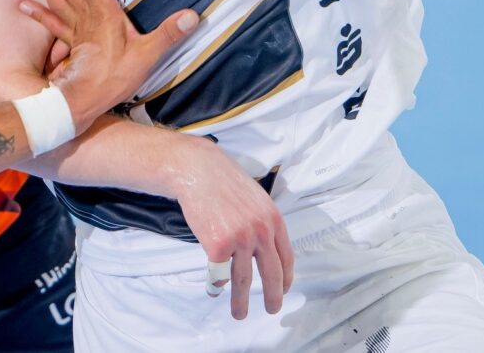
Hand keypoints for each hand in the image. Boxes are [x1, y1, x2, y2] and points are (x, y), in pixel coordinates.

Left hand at [16, 0, 196, 129]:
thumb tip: (193, 15)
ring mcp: (75, 28)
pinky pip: (51, 24)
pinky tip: (23, 4)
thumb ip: (169, 33)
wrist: (86, 103)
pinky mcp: (70, 43)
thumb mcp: (148, 55)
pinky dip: (38, 13)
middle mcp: (86, 14)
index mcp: (103, 11)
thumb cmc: (116, 77)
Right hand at [174, 139, 294, 319]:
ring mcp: (240, 239)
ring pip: (244, 280)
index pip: (286, 257)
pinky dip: (215, 286)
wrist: (197, 170)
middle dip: (273, 296)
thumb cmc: (222, 181)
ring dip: (242, 301)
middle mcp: (261, 231)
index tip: (284, 289)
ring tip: (240, 313)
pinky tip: (213, 291)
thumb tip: (266, 247)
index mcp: (273, 219)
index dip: (286, 277)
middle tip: (272, 309)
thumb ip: (263, 221)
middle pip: (271, 273)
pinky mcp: (218, 245)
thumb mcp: (255, 198)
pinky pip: (218, 274)